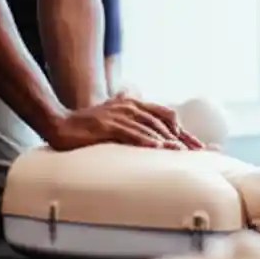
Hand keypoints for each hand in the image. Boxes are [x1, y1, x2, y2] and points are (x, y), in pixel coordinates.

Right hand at [48, 94, 204, 150]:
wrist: (60, 124)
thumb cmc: (88, 127)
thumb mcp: (115, 121)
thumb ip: (133, 125)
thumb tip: (153, 140)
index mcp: (134, 105)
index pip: (166, 116)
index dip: (183, 130)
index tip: (199, 147)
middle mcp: (129, 107)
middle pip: (162, 121)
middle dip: (181, 137)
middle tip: (197, 152)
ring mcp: (118, 115)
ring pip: (148, 127)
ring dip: (166, 140)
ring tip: (181, 152)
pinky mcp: (106, 126)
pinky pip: (129, 133)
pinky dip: (144, 140)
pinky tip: (155, 148)